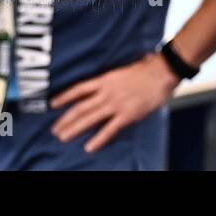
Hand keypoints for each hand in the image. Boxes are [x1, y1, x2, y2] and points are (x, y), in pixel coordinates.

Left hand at [50, 53, 179, 153]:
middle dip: (66, 119)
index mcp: (106, 79)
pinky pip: (109, 130)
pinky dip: (98, 139)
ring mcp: (116, 104)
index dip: (65, 97)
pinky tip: (89, 147)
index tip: (53, 104)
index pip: (79, 89)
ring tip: (63, 137)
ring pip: (90, 118)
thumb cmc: (148, 67)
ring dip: (74, 129)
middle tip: (55, 130)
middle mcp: (107, 92)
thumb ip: (113, 78)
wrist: (163, 71)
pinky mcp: (127, 114)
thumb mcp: (124, 69)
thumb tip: (107, 81)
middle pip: (80, 107)